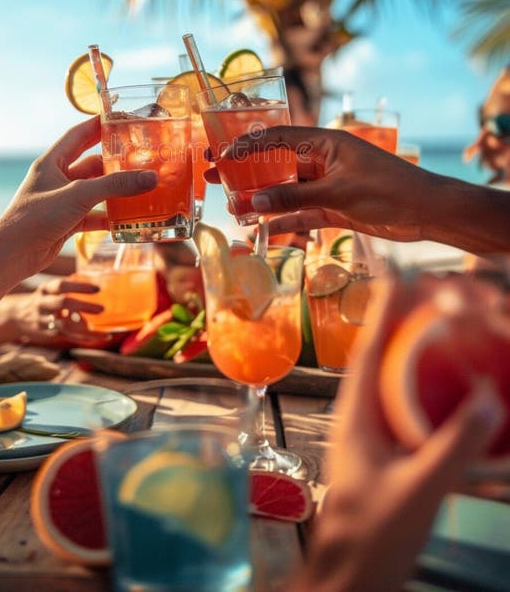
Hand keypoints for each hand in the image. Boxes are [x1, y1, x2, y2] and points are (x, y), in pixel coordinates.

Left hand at [0, 117, 156, 276]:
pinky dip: (109, 216)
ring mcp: (62, 201)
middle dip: (113, 162)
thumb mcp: (78, 195)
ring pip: (94, 191)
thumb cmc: (36, 217)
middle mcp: (56, 179)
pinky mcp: (66, 222)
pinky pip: (93, 214)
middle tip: (139, 157)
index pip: (78, 134)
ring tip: (140, 187)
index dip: (99, 125)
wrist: (12, 255)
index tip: (121, 119)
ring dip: (114, 191)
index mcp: (52, 162)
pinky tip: (126, 219)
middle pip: (91, 164)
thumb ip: (115, 185)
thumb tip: (150, 177)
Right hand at [15, 277, 104, 344]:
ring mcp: (43, 320)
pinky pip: (67, 336)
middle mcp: (43, 303)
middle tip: (103, 309)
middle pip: (63, 303)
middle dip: (84, 306)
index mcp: (46, 289)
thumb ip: (69, 294)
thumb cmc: (44, 300)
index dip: (80, 287)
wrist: (17, 317)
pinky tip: (98, 338)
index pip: (62, 285)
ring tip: (106, 335)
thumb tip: (96, 299)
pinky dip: (83, 338)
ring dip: (87, 331)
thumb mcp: (51, 291)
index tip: (98, 289)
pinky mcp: (46, 334)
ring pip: (66, 326)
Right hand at [208, 126, 428, 241]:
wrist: (427, 213)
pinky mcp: (336, 209)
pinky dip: (283, 220)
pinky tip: (260, 228)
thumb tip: (254, 199)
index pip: (278, 138)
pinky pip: (302, 213)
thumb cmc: (388, 190)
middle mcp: (323, 161)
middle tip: (215, 176)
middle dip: (247, 172)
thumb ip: (294, 196)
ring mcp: (328, 186)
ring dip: (261, 200)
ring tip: (231, 207)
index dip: (249, 145)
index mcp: (325, 143)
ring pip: (286, 192)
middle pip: (277, 164)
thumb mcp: (338, 192)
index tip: (223, 153)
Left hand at [298, 276, 503, 591]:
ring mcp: (374, 436)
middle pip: (383, 357)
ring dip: (417, 354)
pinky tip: (454, 393)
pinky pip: (410, 410)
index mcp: (356, 415)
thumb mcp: (416, 491)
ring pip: (395, 382)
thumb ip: (451, 450)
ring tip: (442, 329)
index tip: (400, 277)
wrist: (351, 579)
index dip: (384, 311)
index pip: (370, 349)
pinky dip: (430, 392)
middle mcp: (361, 417)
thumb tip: (487, 403)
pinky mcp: (389, 454)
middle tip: (433, 297)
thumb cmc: (370, 537)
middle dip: (405, 324)